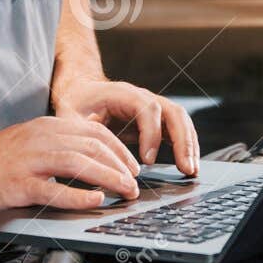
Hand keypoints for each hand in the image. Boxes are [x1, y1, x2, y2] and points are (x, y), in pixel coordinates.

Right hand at [0, 116, 140, 217]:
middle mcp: (40, 138)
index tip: (133, 166)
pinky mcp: (17, 184)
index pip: (94, 132)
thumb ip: (56, 147)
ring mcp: (28, 161)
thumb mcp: (26, 143)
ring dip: (109, 178)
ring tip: (126, 192)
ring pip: (80, 164)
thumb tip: (91, 161)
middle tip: (136, 184)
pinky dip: (79, 195)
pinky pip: (54, 189)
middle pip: (93, 146)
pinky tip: (95, 202)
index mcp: (45, 127)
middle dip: (121, 165)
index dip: (119, 150)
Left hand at [52, 78, 199, 174]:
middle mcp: (144, 97)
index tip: (147, 160)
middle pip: (173, 112)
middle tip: (185, 167)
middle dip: (182, 141)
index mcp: (123, 93)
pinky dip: (186, 147)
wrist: (82, 92)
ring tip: (192, 171)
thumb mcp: (70, 117)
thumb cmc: (76, 104)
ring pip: (181, 121)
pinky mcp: (157, 120)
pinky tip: (188, 166)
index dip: (151, 134)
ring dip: (189, 145)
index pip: (147, 109)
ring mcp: (154, 107)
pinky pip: (178, 130)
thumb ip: (81, 136)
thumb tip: (91, 163)